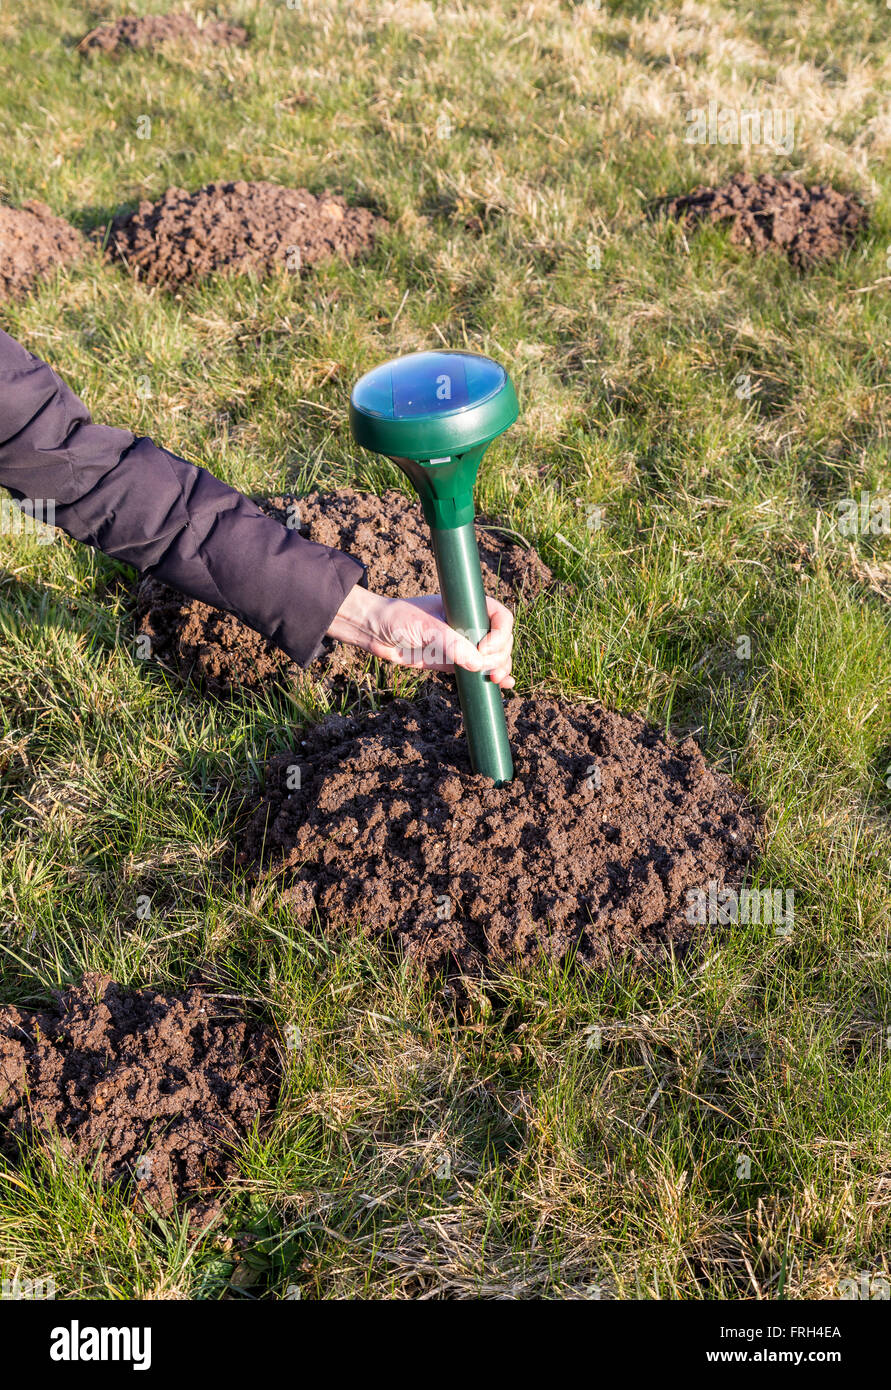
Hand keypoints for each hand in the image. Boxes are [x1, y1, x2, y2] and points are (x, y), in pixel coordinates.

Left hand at [326, 587, 514, 688]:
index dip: (501, 633)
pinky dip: (495, 676)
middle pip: (502, 639)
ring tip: (494, 679)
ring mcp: (464, 644)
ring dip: (501, 668)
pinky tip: (504, 685)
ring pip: (496, 656)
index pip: (500, 616)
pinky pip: (480, 670)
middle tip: (485, 668)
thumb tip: (478, 664)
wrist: (376, 633)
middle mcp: (469, 624)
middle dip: (500, 655)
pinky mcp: (455, 663)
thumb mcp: (425, 627)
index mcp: (467, 606)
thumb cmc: (398, 619)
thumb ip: (450, 643)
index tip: (485, 648)